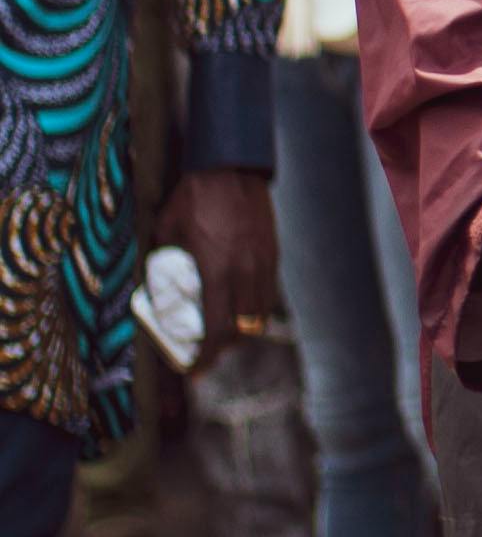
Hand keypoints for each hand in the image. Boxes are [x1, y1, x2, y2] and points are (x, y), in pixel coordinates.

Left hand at [163, 169, 279, 340]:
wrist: (230, 167)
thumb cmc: (192, 199)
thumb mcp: (166, 232)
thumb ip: (164, 264)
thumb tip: (154, 292)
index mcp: (216, 271)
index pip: (218, 329)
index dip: (207, 356)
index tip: (195, 368)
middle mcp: (245, 271)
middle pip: (244, 328)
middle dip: (226, 346)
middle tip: (208, 351)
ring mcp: (263, 261)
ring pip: (261, 311)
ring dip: (244, 326)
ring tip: (226, 328)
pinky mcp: (273, 250)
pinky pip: (268, 288)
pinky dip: (255, 302)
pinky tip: (240, 298)